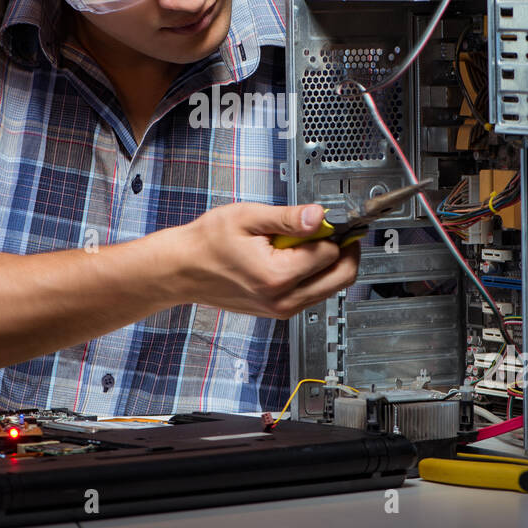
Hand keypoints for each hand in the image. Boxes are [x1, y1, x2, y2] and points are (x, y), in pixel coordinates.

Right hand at [175, 202, 360, 318]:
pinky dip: (314, 274)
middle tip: (329, 229)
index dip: (331, 230)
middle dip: (343, 250)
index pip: (331, 253)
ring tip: (302, 242)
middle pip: (342, 277)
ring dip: (328, 263)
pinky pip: (314, 294)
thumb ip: (288, 218)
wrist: (183, 269)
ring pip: (331, 287)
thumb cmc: (208, 243)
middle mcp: (283, 299)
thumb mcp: (247, 218)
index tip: (324, 218)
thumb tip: (320, 216)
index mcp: (277, 276)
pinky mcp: (280, 311)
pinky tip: (293, 257)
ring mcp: (282, 309)